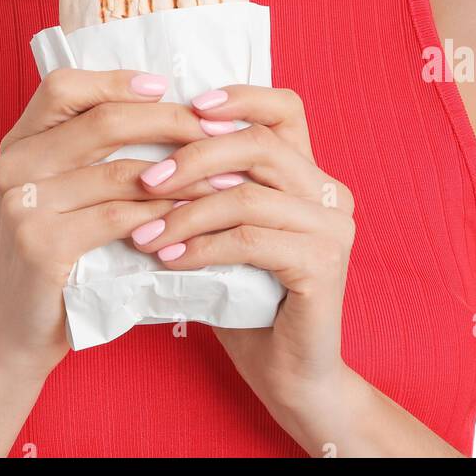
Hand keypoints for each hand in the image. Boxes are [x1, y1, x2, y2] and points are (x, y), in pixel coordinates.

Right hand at [0, 66, 217, 379]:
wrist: (15, 334)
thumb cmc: (54, 257)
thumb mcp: (60, 195)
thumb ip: (88, 153)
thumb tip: (162, 103)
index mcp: (17, 143)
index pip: (64, 86)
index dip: (116, 81)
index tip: (164, 85)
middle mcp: (13, 165)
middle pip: (101, 122)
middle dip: (166, 122)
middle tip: (212, 130)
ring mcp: (23, 205)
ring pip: (118, 172)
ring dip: (180, 174)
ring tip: (221, 177)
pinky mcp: (41, 245)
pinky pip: (118, 217)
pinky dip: (161, 214)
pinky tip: (190, 216)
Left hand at [126, 86, 355, 423]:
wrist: (292, 378)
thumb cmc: (249, 303)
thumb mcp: (226, 235)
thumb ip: (210, 192)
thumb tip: (146, 154)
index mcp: (310, 174)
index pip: (283, 108)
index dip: (238, 97)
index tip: (188, 106)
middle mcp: (329, 192)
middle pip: (258, 144)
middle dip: (193, 156)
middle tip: (145, 180)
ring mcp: (332, 227)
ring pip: (247, 194)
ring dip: (185, 211)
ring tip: (143, 232)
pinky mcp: (324, 264)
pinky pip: (249, 240)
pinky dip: (201, 247)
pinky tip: (168, 259)